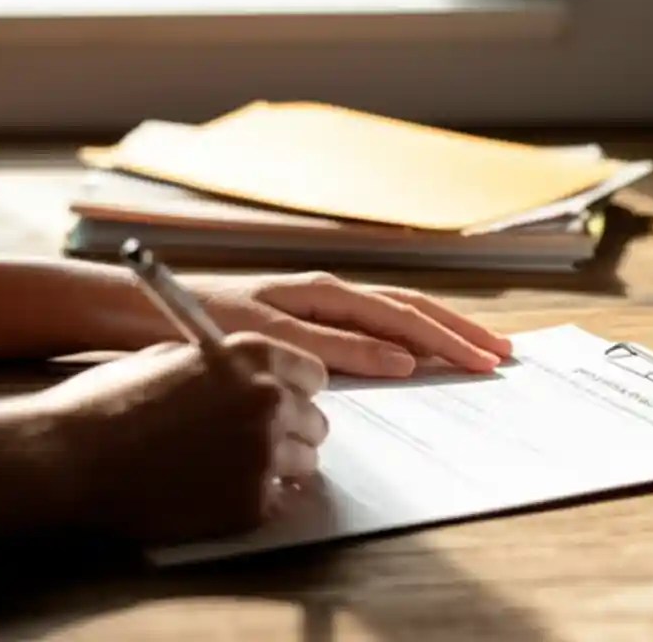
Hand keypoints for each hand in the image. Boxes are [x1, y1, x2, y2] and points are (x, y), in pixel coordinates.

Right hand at [48, 333, 328, 544]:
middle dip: (290, 431)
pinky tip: (214, 493)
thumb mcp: (171, 357)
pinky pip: (276, 502)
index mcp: (252, 355)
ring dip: (278, 467)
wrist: (69, 459)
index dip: (295, 390)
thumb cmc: (107, 403)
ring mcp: (264, 453)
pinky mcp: (251, 502)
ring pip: (305, 464)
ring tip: (231, 469)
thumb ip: (223, 367)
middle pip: (316, 421)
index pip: (313, 375)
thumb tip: (249, 378)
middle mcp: (269, 399)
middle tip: (254, 442)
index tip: (284, 402)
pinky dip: (253, 500)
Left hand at [183, 272, 512, 377]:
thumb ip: (335, 348)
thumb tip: (400, 360)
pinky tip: (423, 350)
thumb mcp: (270, 337)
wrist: (149, 307)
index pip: (403, 316)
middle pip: (412, 308)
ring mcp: (324, 301)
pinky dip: (410, 336)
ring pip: (399, 313)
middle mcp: (331, 291)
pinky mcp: (313, 315)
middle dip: (460, 331)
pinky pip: (376, 323)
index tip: (484, 359)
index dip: (448, 339)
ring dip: (442, 330)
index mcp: (325, 292)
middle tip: (503, 354)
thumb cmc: (204, 323)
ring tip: (481, 346)